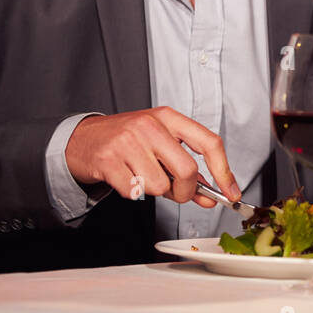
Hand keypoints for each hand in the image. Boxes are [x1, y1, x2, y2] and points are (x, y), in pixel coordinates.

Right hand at [66, 107, 240, 206]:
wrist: (82, 139)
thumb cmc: (127, 141)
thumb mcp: (161, 144)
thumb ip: (188, 169)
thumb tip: (212, 194)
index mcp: (169, 118)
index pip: (209, 142)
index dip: (224, 172)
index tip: (230, 193)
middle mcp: (151, 125)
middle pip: (188, 170)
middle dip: (186, 191)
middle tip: (177, 192)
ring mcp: (128, 141)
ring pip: (160, 185)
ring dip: (155, 191)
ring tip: (142, 176)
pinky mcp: (108, 160)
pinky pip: (135, 191)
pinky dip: (134, 193)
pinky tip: (125, 178)